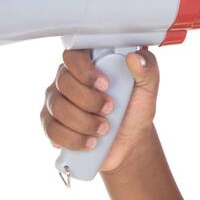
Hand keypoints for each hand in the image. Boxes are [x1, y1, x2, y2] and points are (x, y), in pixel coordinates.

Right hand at [39, 47, 160, 172]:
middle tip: (110, 110)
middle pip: (64, 82)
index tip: (105, 85)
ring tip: (104, 129)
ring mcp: (56, 103)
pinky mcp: (51, 125)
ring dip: (84, 122)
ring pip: (58, 108)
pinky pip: (52, 130)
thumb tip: (134, 57)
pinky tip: (91, 142)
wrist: (129, 143)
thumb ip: (146, 68)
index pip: (73, 56)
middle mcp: (67, 81)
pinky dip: (74, 139)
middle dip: (89, 101)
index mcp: (88, 65)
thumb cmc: (135, 111)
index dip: (85, 70)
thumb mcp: (148, 89)